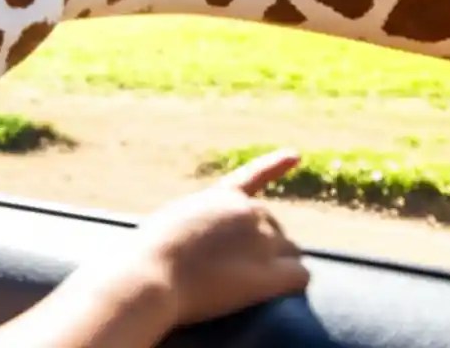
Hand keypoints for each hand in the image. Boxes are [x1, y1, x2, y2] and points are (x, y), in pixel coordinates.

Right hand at [133, 148, 309, 325]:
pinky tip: (272, 293)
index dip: (276, 165)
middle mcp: (246, 212)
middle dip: (264, 245)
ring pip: (290, 252)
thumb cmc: (148, 254)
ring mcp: (262, 241)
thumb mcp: (172, 219)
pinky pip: (300, 276)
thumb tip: (207, 239)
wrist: (152, 274)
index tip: (295, 156)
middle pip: (274, 227)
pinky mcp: (270, 274)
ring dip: (278, 265)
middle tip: (235, 270)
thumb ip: (199, 220)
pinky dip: (291, 284)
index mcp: (220, 197)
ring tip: (245, 284)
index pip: (253, 176)